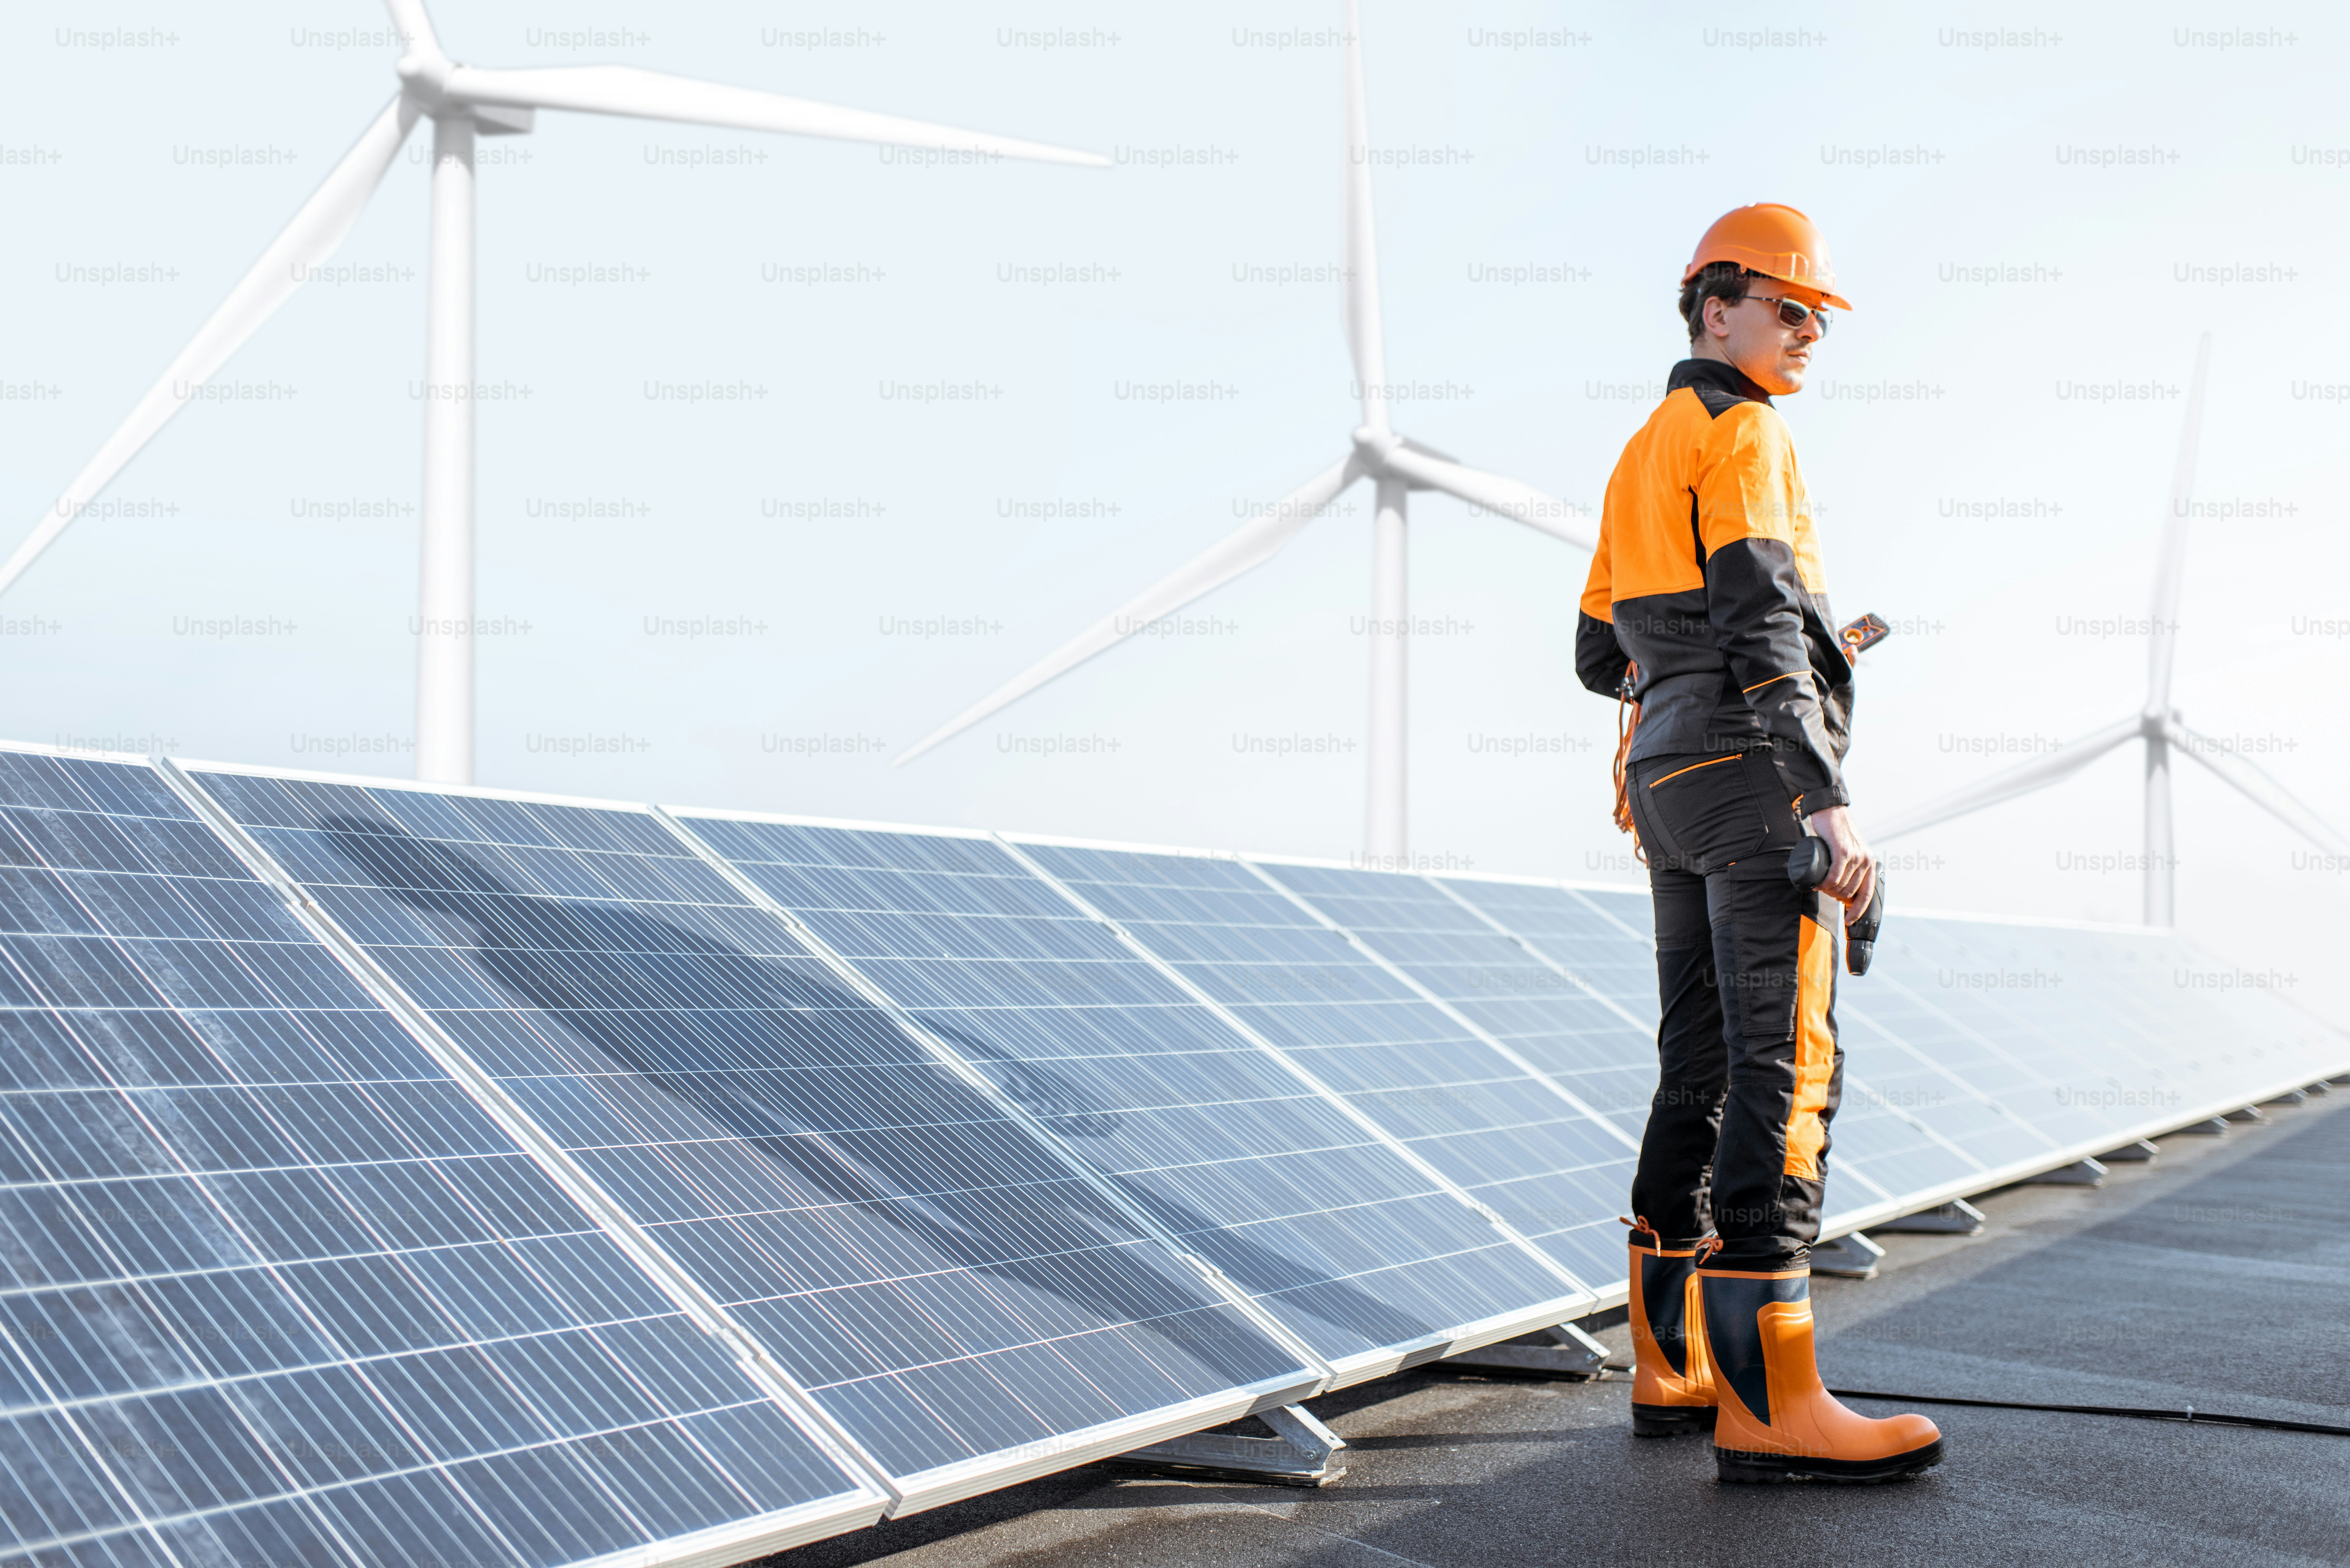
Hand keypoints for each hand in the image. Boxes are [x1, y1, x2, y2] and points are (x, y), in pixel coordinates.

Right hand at [1805, 805, 1875, 923]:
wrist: (1831, 811)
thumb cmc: (1838, 832)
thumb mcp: (1850, 850)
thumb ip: (1851, 864)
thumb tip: (1843, 884)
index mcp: (1870, 863)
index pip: (1867, 894)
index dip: (1858, 910)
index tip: (1849, 920)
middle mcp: (1866, 861)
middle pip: (1850, 892)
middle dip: (1835, 897)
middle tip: (1824, 891)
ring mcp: (1855, 856)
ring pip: (1841, 886)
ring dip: (1828, 891)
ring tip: (1819, 886)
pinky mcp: (1843, 852)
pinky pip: (1834, 877)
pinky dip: (1824, 884)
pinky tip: (1818, 884)